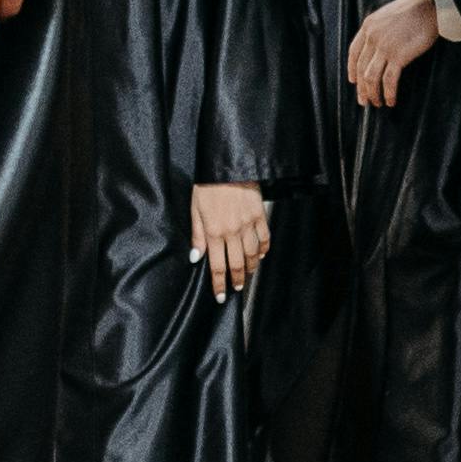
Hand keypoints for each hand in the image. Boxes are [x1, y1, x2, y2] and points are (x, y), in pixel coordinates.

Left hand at [189, 180, 271, 295]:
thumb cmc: (208, 184)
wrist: (228, 164)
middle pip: (237, 264)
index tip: (221, 296)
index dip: (219, 284)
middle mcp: (232, 232)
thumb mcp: (195, 208)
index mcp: (214, 232)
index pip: (217, 265)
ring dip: (250, 267)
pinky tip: (260, 254)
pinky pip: (265, 237)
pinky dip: (263, 249)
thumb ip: (197, 235)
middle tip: (236, 288)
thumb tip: (195, 257)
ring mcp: (248, 224)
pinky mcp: (260, 215)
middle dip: (237, 280)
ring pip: (252, 254)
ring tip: (247, 273)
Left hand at [346, 0, 445, 109]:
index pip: (353, 52)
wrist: (430, 5)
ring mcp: (384, 46)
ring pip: (371, 77)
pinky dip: (388, 93)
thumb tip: (379, 47)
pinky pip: (388, 80)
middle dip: (362, 89)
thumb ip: (380, 29)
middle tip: (365, 102)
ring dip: (373, 94)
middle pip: (361, 68)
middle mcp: (372, 37)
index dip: (352, 70)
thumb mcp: (389, 15)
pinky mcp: (398, 55)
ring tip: (378, 103)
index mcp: (368, 26)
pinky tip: (391, 100)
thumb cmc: (416, 9)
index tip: (354, 82)